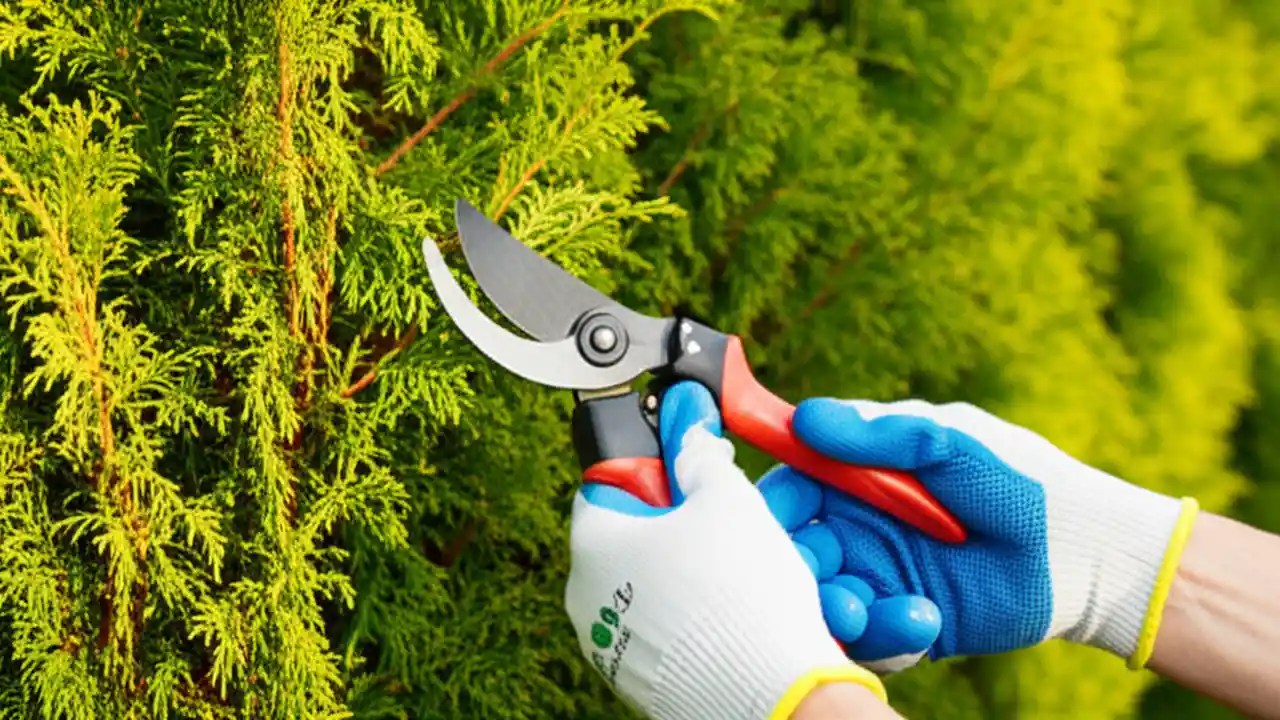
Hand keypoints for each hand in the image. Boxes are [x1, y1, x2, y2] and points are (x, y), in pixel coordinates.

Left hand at [564, 383, 888, 719]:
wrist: (769, 693)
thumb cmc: (740, 596)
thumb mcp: (727, 498)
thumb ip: (699, 454)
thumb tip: (688, 426)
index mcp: (593, 541)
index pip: (610, 480)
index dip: (657, 469)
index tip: (691, 469)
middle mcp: (585, 597)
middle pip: (632, 534)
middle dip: (679, 522)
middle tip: (726, 521)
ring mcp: (608, 645)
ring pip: (649, 584)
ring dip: (688, 569)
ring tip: (739, 571)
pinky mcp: (637, 680)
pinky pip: (663, 628)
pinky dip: (693, 615)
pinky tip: (734, 613)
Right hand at [763, 398, 1198, 670]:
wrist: (1086, 553)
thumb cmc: (1017, 480)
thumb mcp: (950, 444)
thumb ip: (878, 434)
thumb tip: (803, 419)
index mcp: (860, 473)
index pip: (794, 485)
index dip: (776, 503)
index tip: (779, 518)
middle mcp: (860, 525)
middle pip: (796, 550)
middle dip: (797, 570)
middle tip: (820, 581)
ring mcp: (881, 575)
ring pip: (825, 600)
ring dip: (833, 610)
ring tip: (861, 612)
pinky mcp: (905, 621)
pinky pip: (870, 639)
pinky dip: (884, 635)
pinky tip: (925, 620)